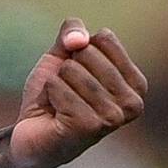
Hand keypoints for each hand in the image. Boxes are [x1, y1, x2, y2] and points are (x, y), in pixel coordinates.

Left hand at [10, 19, 147, 167]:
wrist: (31, 134)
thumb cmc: (54, 95)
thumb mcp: (62, 55)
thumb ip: (73, 33)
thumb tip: (79, 39)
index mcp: (136, 84)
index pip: (104, 38)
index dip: (77, 50)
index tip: (77, 74)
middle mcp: (132, 103)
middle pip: (87, 53)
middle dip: (65, 68)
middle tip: (66, 93)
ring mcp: (113, 118)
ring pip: (71, 70)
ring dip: (56, 83)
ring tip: (60, 104)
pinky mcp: (89, 127)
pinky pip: (58, 87)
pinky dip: (49, 95)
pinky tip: (54, 113)